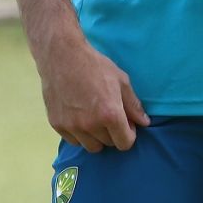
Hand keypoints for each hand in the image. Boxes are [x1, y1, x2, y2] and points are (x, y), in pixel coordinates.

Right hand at [37, 28, 149, 151]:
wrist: (62, 56)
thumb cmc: (95, 65)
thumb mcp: (121, 81)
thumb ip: (134, 105)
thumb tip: (145, 122)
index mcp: (110, 115)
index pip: (125, 143)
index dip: (129, 134)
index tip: (126, 124)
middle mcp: (91, 125)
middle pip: (109, 144)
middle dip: (113, 133)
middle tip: (109, 117)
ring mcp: (72, 126)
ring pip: (91, 146)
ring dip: (96, 136)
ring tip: (95, 118)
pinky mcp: (57, 125)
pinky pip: (73, 140)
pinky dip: (79, 134)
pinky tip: (80, 117)